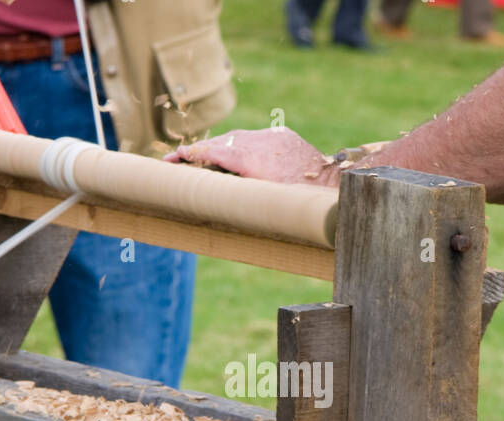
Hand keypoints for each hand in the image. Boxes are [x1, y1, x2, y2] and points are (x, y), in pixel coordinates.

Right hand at [165, 128, 337, 186]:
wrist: (333, 183)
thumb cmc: (300, 201)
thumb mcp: (264, 201)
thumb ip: (237, 193)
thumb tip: (211, 194)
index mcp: (251, 158)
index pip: (211, 152)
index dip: (189, 155)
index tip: (170, 160)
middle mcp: (258, 142)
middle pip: (220, 143)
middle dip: (199, 151)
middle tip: (178, 161)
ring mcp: (271, 135)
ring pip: (235, 139)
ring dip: (219, 149)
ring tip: (202, 161)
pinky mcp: (280, 134)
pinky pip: (253, 139)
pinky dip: (239, 147)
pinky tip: (233, 159)